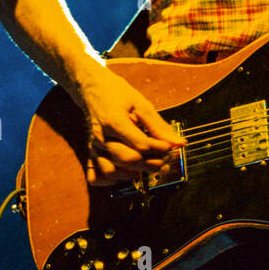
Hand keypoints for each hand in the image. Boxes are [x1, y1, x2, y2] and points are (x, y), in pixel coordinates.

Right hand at [70, 67, 185, 185]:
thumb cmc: (117, 94)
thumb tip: (178, 143)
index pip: (141, 145)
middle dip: (150, 163)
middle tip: (162, 158)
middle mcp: (101, 137)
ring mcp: (94, 148)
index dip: (160, 149)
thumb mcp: (141, 103)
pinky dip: (111, 180)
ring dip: (132, 173)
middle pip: (129, 160)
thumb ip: (159, 126)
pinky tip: (124, 171)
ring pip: (112, 172)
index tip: (169, 147)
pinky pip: (96, 177)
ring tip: (144, 164)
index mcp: (114, 121)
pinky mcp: (90, 155)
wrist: (93, 89)